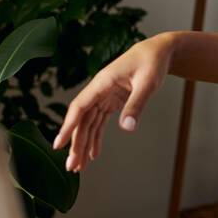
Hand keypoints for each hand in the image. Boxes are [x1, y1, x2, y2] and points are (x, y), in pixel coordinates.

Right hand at [51, 34, 173, 172]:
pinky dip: (96, 137)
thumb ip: (136, 105)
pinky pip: (100, 121)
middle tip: (72, 166)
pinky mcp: (112, 100)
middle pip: (82, 120)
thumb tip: (127, 128)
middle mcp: (99, 90)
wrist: (158, 51)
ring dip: (84, 144)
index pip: (80, 107)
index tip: (59, 144)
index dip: (68, 126)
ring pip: (89, 123)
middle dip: (76, 143)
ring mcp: (104, 95)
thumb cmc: (152, 62)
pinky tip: (94, 154)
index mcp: (102, 82)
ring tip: (80, 166)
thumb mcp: (148, 83)